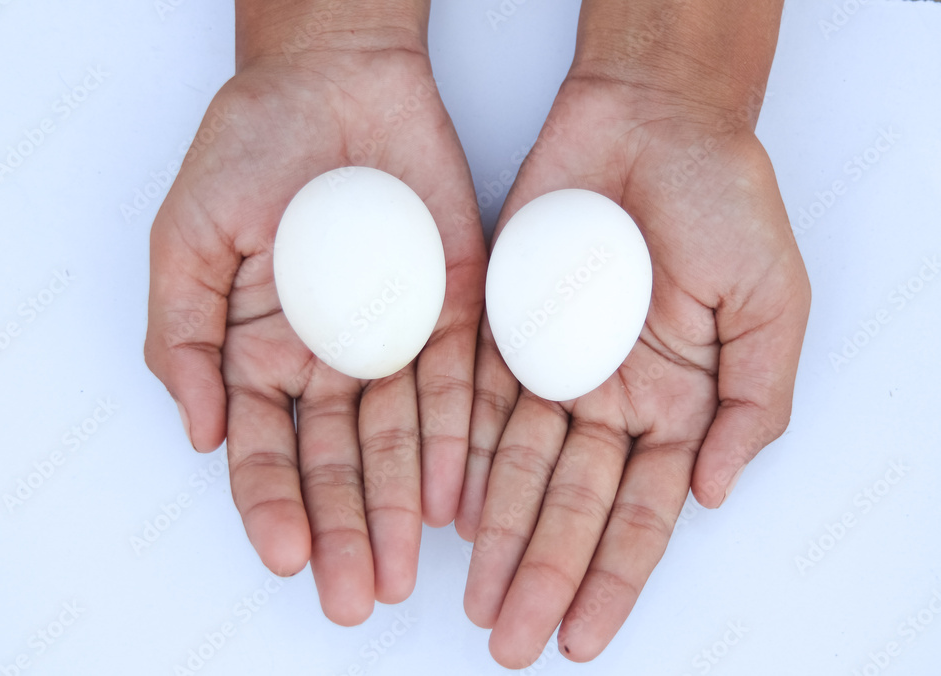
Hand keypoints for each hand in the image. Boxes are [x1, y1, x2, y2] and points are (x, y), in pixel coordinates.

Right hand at [144, 4, 484, 625]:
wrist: (334, 79)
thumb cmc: (251, 148)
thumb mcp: (189, 238)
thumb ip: (185, 338)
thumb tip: (199, 432)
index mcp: (261, 355)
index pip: (267, 451)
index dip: (275, 505)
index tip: (291, 555)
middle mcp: (331, 363)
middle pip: (339, 464)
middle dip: (347, 530)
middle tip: (356, 594)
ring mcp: (395, 342)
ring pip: (402, 441)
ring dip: (405, 506)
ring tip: (407, 568)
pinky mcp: (453, 313)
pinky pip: (460, 387)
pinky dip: (459, 441)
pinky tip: (460, 495)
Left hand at [456, 73, 809, 664]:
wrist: (650, 118)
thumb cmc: (722, 199)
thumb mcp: (772, 304)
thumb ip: (752, 404)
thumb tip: (713, 494)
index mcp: (677, 404)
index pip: (639, 513)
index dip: (612, 579)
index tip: (582, 638)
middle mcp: (609, 397)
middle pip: (570, 505)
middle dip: (543, 575)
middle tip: (511, 640)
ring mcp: (552, 365)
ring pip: (518, 469)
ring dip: (500, 536)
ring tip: (478, 599)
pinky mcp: (502, 327)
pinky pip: (478, 402)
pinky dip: (464, 457)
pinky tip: (451, 511)